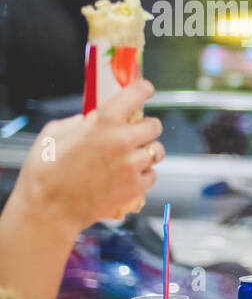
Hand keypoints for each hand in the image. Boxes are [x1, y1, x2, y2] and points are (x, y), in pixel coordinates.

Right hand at [14, 79, 162, 231]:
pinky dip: (143, 174)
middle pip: (155, 126)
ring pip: (157, 151)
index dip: (143, 90)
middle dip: (145, 128)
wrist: (50, 208)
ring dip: (147, 152)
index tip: (145, 90)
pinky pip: (152, 174)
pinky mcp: (137, 186)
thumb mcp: (55, 133)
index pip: (136, 94)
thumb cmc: (46, 171)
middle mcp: (123, 139)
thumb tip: (93, 119)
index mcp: (103, 121)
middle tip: (134, 134)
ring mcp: (133, 164)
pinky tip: (127, 176)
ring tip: (130, 158)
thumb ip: (80, 121)